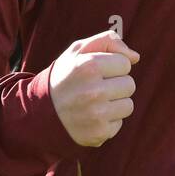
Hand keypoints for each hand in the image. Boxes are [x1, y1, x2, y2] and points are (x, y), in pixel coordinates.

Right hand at [49, 28, 138, 146]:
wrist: (39, 112)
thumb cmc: (64, 77)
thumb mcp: (77, 51)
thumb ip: (107, 41)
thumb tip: (135, 57)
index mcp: (88, 66)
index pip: (125, 64)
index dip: (112, 67)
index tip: (97, 72)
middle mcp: (93, 91)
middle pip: (130, 85)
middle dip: (115, 84)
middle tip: (94, 88)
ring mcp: (96, 114)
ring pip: (128, 105)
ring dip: (114, 103)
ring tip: (94, 102)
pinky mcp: (98, 133)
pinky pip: (119, 123)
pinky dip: (108, 121)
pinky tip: (90, 117)